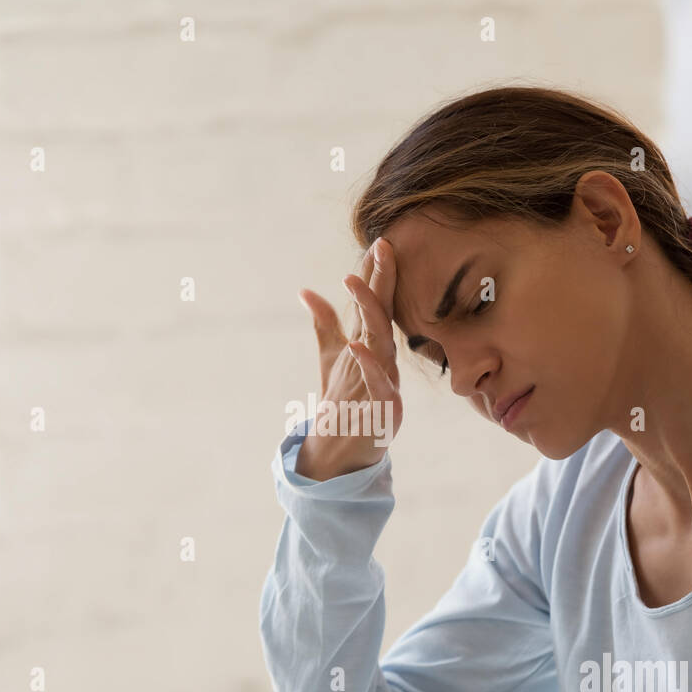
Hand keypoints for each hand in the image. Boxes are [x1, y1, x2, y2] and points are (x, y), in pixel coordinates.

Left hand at [295, 237, 402, 480]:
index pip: (375, 303)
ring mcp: (386, 383)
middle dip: (383, 281)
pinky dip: (369, 365)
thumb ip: (325, 324)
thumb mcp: (332, 357)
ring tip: (354, 283)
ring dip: (370, 312)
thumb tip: (305, 291)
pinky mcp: (385, 409)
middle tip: (382, 248)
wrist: (343, 448)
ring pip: (383, 343)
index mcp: (372, 345)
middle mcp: (383, 359)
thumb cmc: (344, 400)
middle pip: (382, 315)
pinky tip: (357, 346)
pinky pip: (379, 384)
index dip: (376, 274)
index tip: (378, 242)